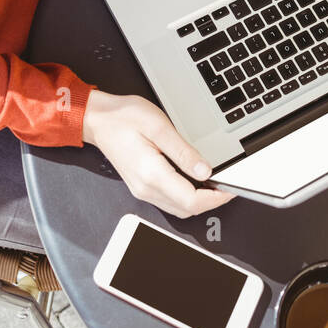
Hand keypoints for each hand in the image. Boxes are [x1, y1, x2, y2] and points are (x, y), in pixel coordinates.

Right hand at [81, 90, 232, 218]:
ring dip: (200, 202)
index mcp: (152, 174)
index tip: (230, 188)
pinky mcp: (141, 186)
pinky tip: (195, 184)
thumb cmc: (123, 118)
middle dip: (212, 202)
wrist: (97, 120)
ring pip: (178, 209)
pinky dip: (186, 198)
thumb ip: (184, 152)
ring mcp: (142, 190)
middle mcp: (146, 188)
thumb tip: (205, 170)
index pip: (192, 200)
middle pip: (187, 210)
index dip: (216, 197)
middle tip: (228, 187)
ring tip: (216, 186)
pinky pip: (169, 202)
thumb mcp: (159, 126)